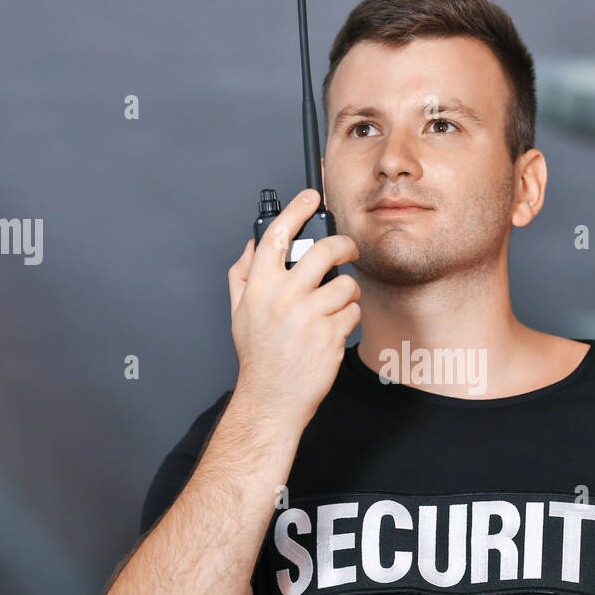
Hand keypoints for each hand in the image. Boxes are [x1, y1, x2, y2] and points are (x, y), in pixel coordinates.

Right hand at [227, 189, 360, 428]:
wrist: (273, 397)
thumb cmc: (260, 355)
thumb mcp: (240, 312)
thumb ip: (244, 275)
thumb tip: (254, 244)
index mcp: (259, 287)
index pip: (277, 235)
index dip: (297, 209)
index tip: (311, 196)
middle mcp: (283, 297)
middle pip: (325, 250)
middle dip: (344, 245)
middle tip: (349, 249)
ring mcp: (308, 316)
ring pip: (346, 284)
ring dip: (346, 294)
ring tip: (333, 308)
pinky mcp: (331, 335)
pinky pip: (354, 311)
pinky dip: (349, 318)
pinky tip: (333, 330)